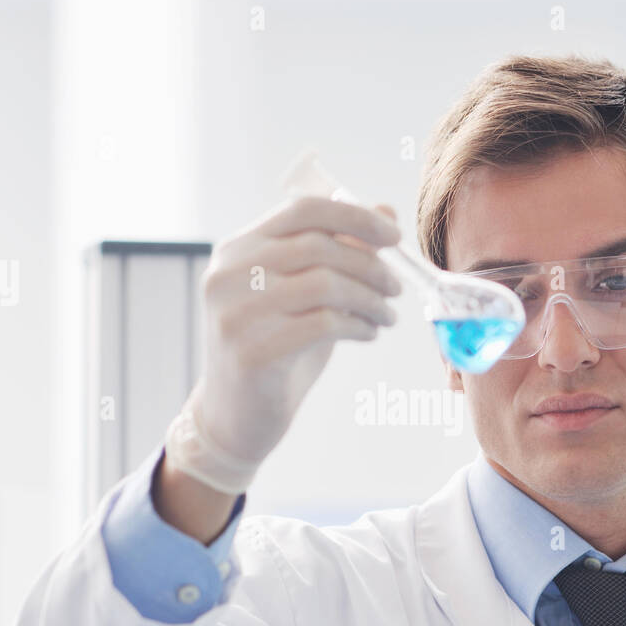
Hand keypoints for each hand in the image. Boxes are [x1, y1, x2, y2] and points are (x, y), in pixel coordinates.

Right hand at [167, 195, 401, 494]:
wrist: (234, 416)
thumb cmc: (274, 348)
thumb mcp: (304, 295)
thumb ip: (337, 252)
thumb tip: (386, 213)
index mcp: (237, 249)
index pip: (303, 209)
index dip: (356, 217)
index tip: (394, 235)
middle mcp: (229, 274)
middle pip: (319, 246)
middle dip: (371, 264)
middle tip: (396, 287)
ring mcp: (236, 313)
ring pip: (325, 283)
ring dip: (370, 298)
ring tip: (387, 315)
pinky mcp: (251, 352)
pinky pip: (324, 324)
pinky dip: (358, 325)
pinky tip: (368, 333)